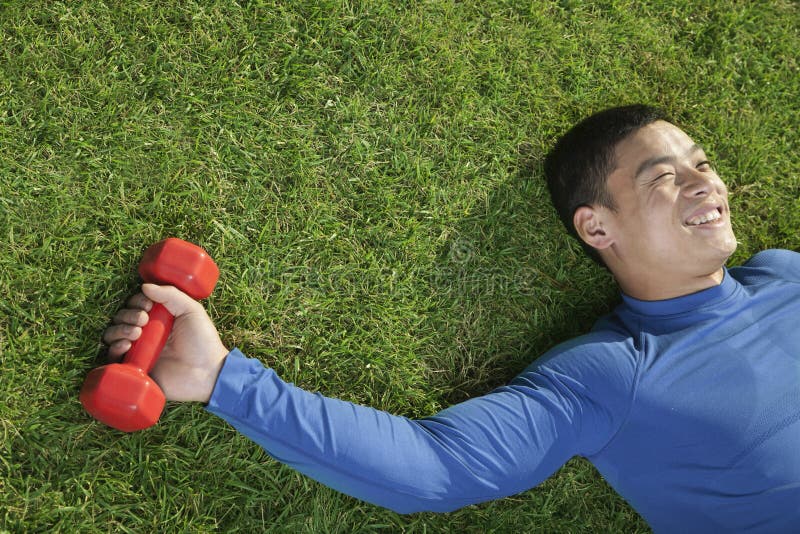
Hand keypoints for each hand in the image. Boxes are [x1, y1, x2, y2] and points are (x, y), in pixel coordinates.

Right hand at [102, 283, 228, 402]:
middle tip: (144, 320)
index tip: (148, 304)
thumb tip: (145, 286)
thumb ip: (171, 295)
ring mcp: (140, 351)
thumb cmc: (203, 342)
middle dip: (129, 315)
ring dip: (119, 329)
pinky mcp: (135, 369)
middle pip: (122, 318)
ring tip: (136, 333)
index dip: (138, 301)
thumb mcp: (192, 311)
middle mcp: (147, 333)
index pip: (137, 305)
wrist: (206, 373)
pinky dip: (114, 349)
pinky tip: (125, 345)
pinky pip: (113, 358)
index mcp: (160, 318)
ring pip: (114, 335)